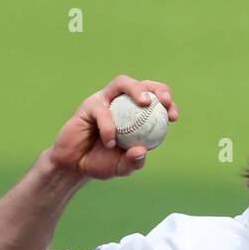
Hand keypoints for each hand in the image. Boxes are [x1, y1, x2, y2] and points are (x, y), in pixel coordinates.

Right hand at [48, 75, 180, 179]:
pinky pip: (101, 110)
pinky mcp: (88, 105)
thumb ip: (133, 162)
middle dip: (157, 88)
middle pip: (142, 84)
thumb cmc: (101, 163)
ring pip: (122, 83)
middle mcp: (121, 103)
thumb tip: (142, 151)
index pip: (156, 101)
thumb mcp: (122, 167)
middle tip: (164, 102)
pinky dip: (108, 126)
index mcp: (136, 114)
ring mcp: (105, 101)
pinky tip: (110, 142)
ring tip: (145, 103)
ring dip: (136, 89)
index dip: (168, 104)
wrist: (75, 166)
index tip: (173, 117)